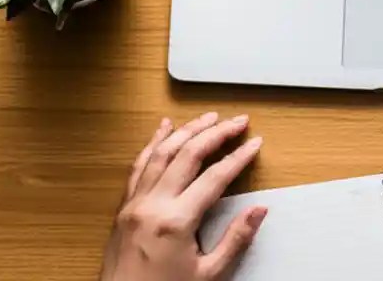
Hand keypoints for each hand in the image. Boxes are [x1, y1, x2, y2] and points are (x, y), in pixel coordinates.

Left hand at [100, 112, 265, 280]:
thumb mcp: (208, 275)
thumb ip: (235, 240)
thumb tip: (258, 212)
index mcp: (176, 221)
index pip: (215, 177)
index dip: (238, 158)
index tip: (255, 144)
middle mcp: (152, 205)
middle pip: (189, 154)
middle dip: (216, 133)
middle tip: (237, 122)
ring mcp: (135, 203)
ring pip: (162, 153)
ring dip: (187, 131)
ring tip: (207, 118)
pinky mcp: (124, 208)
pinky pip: (139, 166)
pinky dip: (153, 143)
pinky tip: (163, 129)